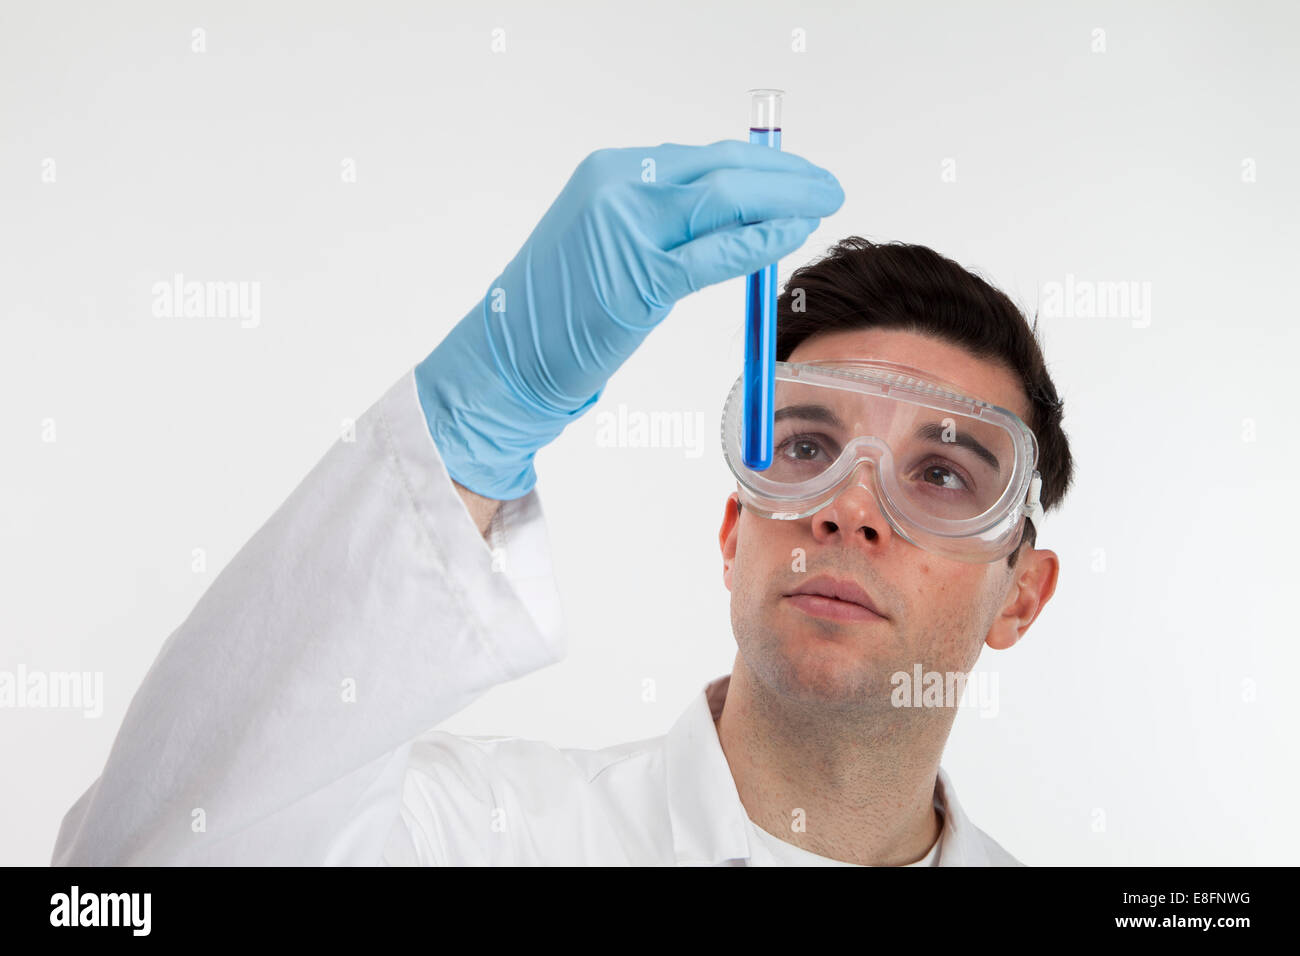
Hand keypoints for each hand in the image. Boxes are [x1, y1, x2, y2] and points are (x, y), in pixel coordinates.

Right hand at [415, 139, 844, 498]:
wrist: (505, 357)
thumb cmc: (555, 311)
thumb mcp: (605, 245)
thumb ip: (661, 223)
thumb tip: (729, 218)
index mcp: (608, 171)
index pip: (705, 158)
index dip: (762, 165)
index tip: (798, 175)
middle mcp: (617, 185)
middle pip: (724, 169)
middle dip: (787, 176)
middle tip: (828, 187)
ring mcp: (626, 228)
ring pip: (726, 200)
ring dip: (785, 201)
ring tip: (823, 206)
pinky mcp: (637, 277)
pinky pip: (714, 252)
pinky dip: (760, 240)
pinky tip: (791, 237)